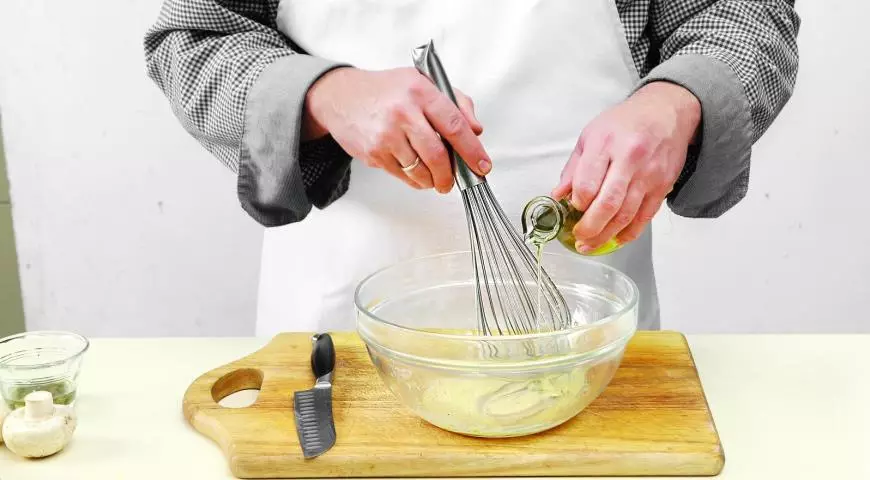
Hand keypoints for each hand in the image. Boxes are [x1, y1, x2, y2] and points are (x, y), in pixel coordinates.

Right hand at [302, 67, 490, 192]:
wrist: (341, 96)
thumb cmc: (386, 90)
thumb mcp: (423, 82)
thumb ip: (456, 103)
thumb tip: (476, 131)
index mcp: (420, 91)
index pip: (454, 125)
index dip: (472, 150)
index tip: (482, 166)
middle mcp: (403, 113)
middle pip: (437, 156)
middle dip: (451, 175)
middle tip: (455, 181)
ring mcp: (386, 135)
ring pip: (420, 171)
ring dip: (433, 181)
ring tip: (436, 178)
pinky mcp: (373, 153)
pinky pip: (402, 175)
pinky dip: (415, 180)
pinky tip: (416, 172)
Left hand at [552, 81, 700, 251]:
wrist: (667, 112)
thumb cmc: (625, 122)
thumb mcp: (590, 135)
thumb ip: (574, 167)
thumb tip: (558, 195)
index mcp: (606, 144)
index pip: (588, 182)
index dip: (577, 202)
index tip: (572, 208)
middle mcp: (629, 160)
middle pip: (608, 204)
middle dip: (590, 227)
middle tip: (579, 237)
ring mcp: (649, 175)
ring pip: (626, 215)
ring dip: (606, 235)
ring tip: (590, 245)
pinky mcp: (663, 186)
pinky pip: (645, 217)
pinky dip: (629, 233)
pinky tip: (615, 239)